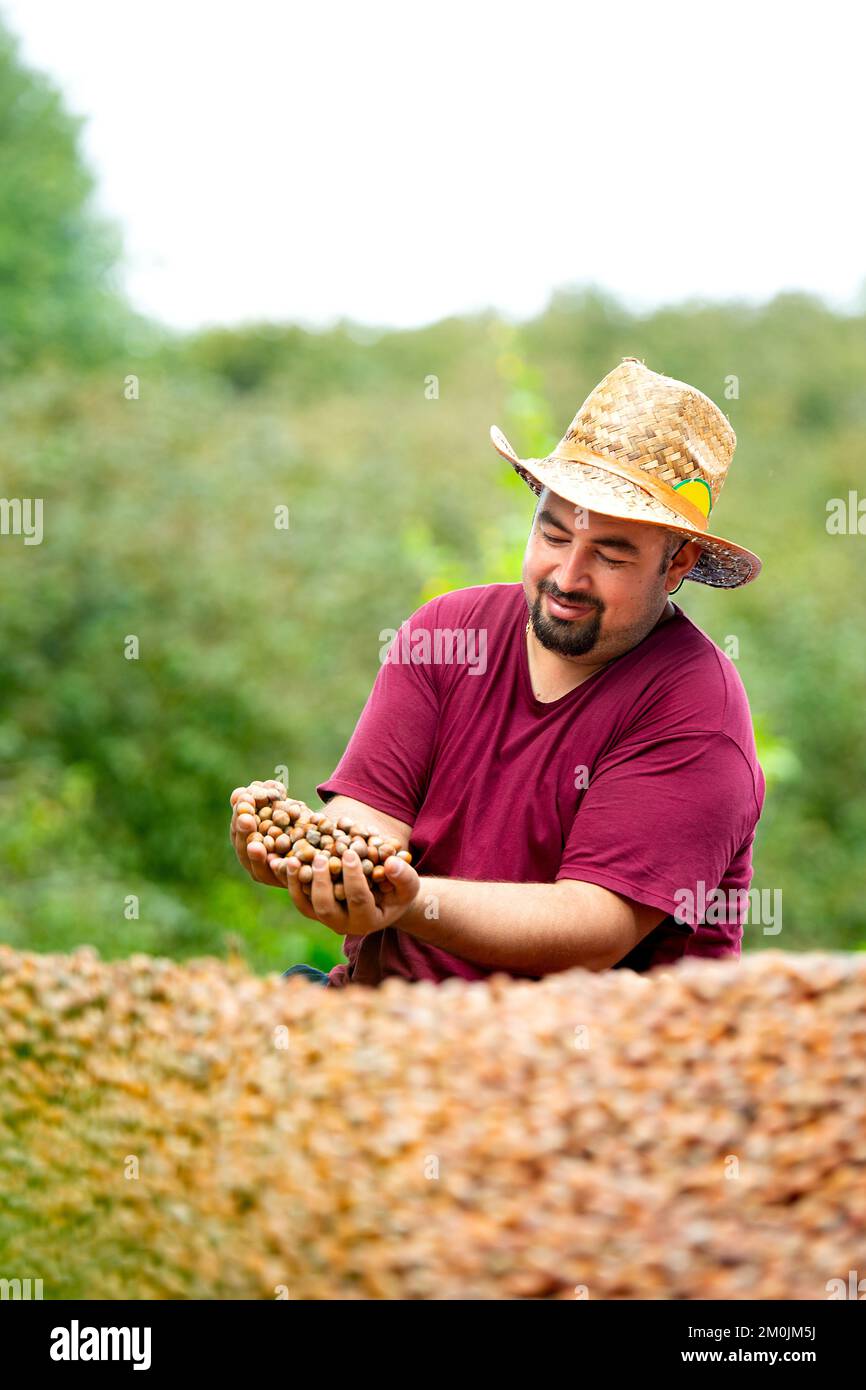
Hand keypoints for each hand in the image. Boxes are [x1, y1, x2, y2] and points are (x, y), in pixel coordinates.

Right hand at [229, 779, 287, 888]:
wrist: (323, 836)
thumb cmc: (295, 814)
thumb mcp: (280, 799)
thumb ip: (265, 792)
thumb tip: (246, 791)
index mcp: (246, 840)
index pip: (238, 829)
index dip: (239, 814)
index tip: (243, 799)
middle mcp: (254, 861)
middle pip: (244, 850)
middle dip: (244, 833)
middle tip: (246, 818)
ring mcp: (270, 876)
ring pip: (259, 869)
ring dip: (256, 857)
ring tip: (255, 845)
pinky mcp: (289, 884)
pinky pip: (285, 879)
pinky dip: (285, 871)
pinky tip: (286, 861)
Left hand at [274, 846, 419, 935]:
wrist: (384, 898)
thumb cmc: (399, 889)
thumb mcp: (408, 884)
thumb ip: (403, 876)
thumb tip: (391, 863)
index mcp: (367, 920)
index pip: (358, 899)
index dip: (353, 876)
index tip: (350, 852)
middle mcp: (343, 924)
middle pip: (326, 908)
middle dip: (321, 883)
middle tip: (321, 857)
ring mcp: (325, 918)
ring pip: (305, 905)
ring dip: (296, 883)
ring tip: (294, 859)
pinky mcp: (313, 907)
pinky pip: (297, 897)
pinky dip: (290, 880)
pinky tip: (285, 859)